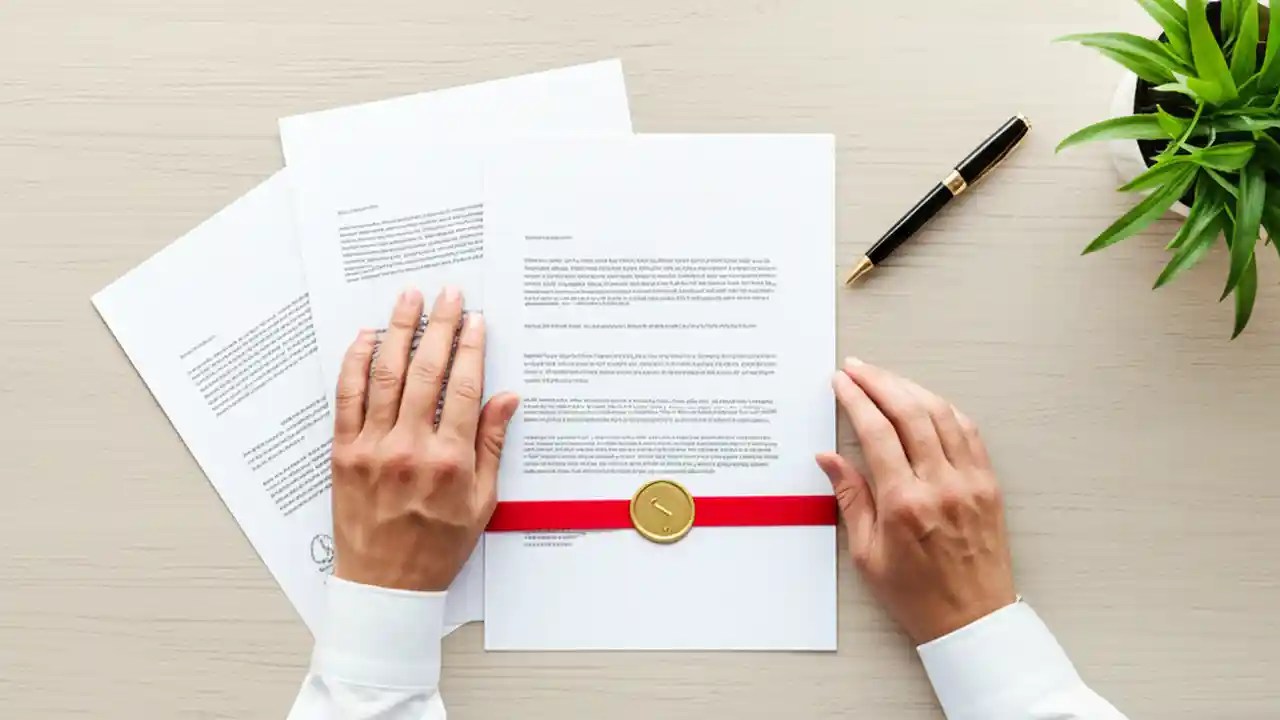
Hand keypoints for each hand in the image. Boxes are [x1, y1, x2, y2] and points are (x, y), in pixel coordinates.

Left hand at [329, 287, 519, 591]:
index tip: (477, 321)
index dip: (472, 348)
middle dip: (440, 326)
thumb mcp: (482, 501)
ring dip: (397, 331)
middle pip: (426, 371)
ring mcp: (372, 448)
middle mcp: (410, 448)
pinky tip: (366, 339)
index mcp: (450, 461)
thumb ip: (492, 445)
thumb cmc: (437, 546)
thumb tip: (506, 398)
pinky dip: (356, 363)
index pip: (464, 388)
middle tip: (448, 295)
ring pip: (386, 374)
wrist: (386, 584)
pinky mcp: (343, 453)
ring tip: (408, 300)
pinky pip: (347, 397)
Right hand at [816, 358, 1015, 643]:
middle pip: (909, 412)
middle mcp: (941, 486)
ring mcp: (970, 482)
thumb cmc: (918, 595)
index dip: (856, 399)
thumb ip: (850, 498)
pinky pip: (968, 432)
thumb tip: (829, 458)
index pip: (877, 432)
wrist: (972, 620)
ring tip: (886, 377)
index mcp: (905, 504)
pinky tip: (926, 402)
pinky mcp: (988, 485)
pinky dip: (944, 409)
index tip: (840, 382)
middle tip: (857, 367)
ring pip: (941, 414)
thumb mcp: (867, 554)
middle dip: (879, 381)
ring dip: (911, 388)